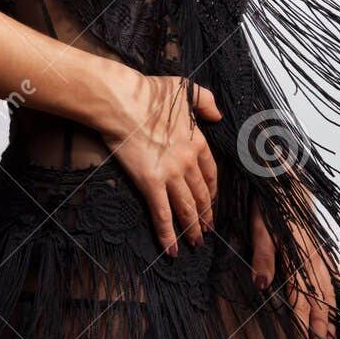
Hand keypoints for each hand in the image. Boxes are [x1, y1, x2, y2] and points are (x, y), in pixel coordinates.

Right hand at [95, 68, 221, 256]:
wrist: (121, 101)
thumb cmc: (148, 92)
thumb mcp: (184, 88)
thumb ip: (205, 101)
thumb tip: (218, 115)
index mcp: (197, 141)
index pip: (211, 173)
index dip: (213, 191)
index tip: (213, 202)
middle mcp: (188, 162)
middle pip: (201, 195)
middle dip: (206, 215)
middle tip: (208, 230)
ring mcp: (170, 174)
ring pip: (186, 208)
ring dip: (192, 228)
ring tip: (195, 243)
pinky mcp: (150, 183)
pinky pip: (161, 214)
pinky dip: (168, 234)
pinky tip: (171, 250)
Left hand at [249, 197, 335, 338]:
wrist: (283, 172)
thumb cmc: (268, 198)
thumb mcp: (259, 224)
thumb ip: (263, 254)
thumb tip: (262, 285)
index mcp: (298, 254)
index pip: (301, 298)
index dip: (302, 326)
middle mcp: (313, 256)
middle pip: (319, 299)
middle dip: (319, 329)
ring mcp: (319, 250)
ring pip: (329, 289)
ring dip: (328, 315)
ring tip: (329, 337)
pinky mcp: (319, 244)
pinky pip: (333, 272)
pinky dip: (337, 290)